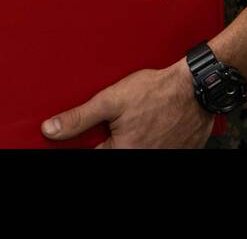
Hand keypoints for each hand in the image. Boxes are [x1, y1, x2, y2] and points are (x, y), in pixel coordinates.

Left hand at [40, 59, 214, 147]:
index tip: (95, 131)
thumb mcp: (110, 100)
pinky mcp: (178, 151)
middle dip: (111, 136)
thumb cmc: (156, 91)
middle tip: (122, 119)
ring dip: (131, 136)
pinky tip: (151, 122)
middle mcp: (143, 157)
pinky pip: (156, 147)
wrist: (196, 88)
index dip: (87, 141)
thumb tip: (50, 130)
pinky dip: (150, 137)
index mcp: (123, 151)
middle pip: (115, 149)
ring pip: (134, 147)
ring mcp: (162, 156)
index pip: (93, 152)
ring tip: (137, 118)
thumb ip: (79, 118)